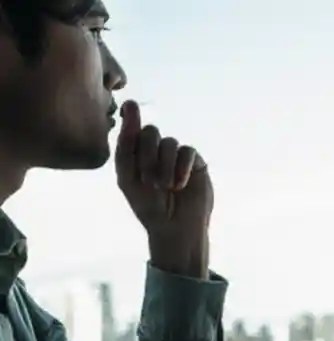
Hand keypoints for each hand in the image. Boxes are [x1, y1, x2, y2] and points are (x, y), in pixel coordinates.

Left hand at [114, 100, 213, 278]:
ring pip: (169, 142)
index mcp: (135, 154)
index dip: (130, 116)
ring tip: (165, 187)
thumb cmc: (147, 206)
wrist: (174, 228)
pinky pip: (187, 152)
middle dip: (147, 155)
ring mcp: (176, 156)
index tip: (130, 106)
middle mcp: (155, 151)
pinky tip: (179, 185)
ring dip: (164, 166)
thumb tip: (130, 106)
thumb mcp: (127, 178)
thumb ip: (125, 146)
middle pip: (149, 132)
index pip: (131, 128)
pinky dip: (181, 168)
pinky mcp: (195, 162)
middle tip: (149, 181)